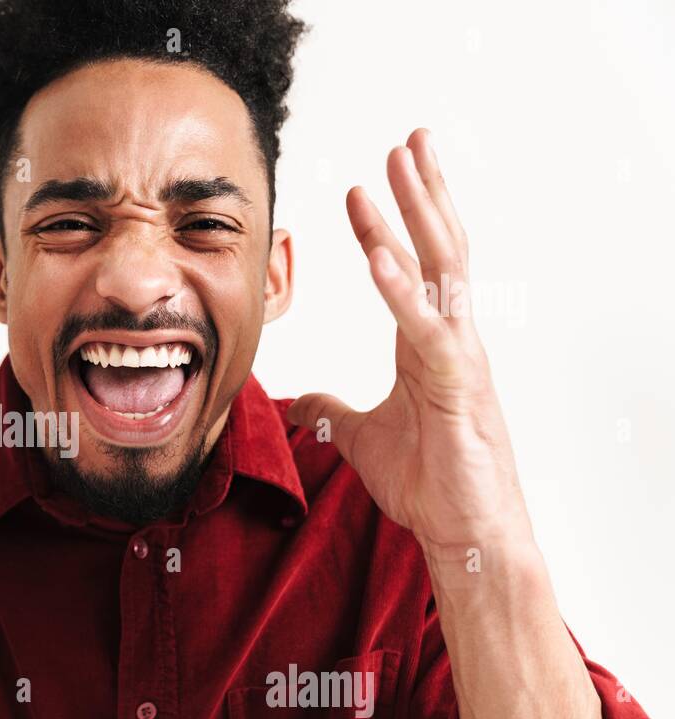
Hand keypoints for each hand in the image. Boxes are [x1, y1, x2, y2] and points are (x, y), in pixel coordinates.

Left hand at [286, 129, 530, 553]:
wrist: (463, 531)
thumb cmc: (428, 483)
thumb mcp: (361, 437)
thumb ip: (334, 410)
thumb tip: (302, 400)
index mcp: (426, 344)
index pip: (412, 266)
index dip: (390, 223)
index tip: (366, 183)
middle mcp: (448, 339)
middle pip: (438, 248)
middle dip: (420, 191)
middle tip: (406, 138)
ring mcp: (458, 357)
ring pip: (440, 270)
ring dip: (414, 215)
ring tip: (394, 166)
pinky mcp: (456, 386)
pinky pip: (427, 329)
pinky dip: (402, 291)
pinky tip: (378, 256)